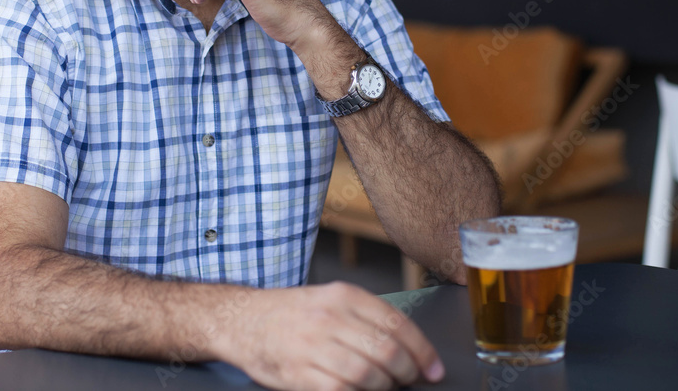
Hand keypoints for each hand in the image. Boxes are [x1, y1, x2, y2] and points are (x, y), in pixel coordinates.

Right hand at [215, 282, 444, 390]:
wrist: (243, 320)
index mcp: (343, 295)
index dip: (422, 351)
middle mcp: (329, 318)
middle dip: (407, 373)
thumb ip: (366, 319)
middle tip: (409, 381)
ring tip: (384, 387)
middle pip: (387, 352)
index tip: (433, 369)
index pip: (396, 324)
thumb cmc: (293, 313)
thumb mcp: (330, 300)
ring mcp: (313, 346)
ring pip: (368, 376)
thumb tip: (409, 350)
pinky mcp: (299, 374)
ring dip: (384, 388)